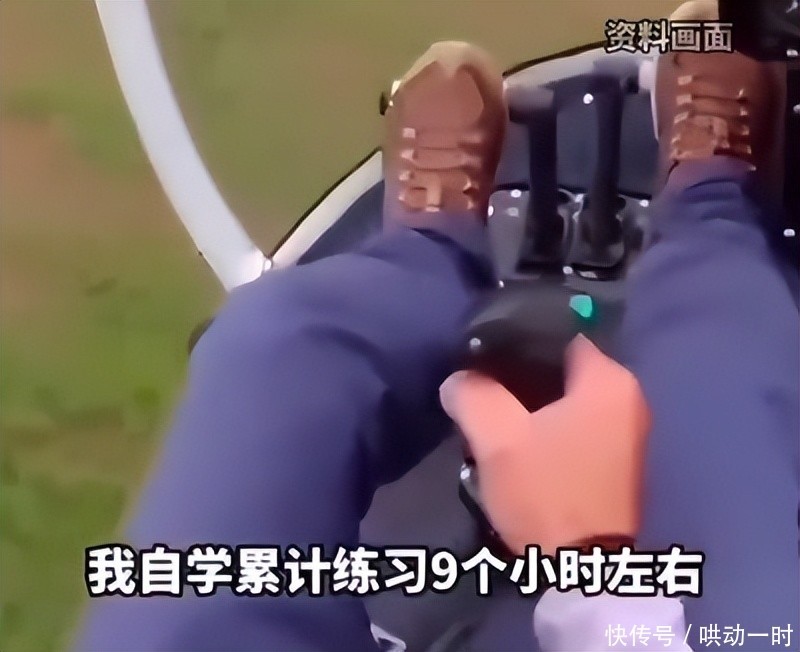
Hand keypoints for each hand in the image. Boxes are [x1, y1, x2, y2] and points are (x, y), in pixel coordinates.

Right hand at [440, 335, 650, 554]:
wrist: (584, 571)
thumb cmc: (547, 490)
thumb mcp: (498, 437)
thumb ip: (472, 394)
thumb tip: (458, 380)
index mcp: (609, 380)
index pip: (558, 334)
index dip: (516, 340)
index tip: (482, 352)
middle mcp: (628, 398)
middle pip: (560, 368)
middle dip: (518, 377)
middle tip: (480, 387)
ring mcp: (627, 432)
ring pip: (565, 400)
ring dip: (529, 406)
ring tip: (492, 417)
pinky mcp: (616, 461)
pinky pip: (575, 426)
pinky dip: (547, 429)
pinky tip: (517, 444)